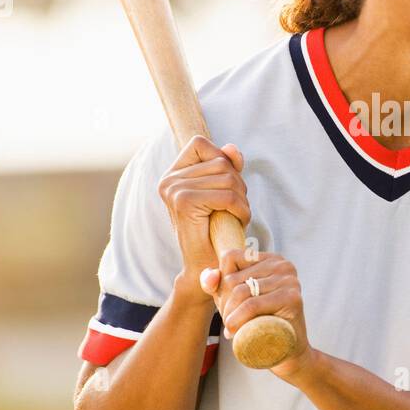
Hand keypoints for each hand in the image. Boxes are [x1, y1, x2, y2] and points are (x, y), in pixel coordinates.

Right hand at [158, 137, 250, 293]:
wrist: (205, 266)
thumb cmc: (216, 228)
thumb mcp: (223, 190)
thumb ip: (227, 166)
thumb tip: (232, 148)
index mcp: (172, 174)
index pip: (200, 143)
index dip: (221, 159)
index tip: (226, 185)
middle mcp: (168, 180)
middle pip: (220, 162)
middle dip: (237, 184)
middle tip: (235, 208)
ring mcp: (174, 190)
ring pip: (227, 178)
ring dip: (241, 199)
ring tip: (235, 216)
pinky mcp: (184, 203)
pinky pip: (227, 196)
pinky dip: (241, 209)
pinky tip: (238, 221)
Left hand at [199, 248, 315, 383]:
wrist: (288, 353)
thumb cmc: (260, 324)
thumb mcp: (234, 300)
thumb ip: (218, 284)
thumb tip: (211, 276)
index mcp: (271, 259)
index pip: (230, 257)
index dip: (221, 283)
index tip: (227, 304)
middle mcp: (283, 265)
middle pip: (233, 279)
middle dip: (224, 304)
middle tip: (229, 323)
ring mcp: (289, 280)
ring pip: (240, 292)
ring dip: (229, 315)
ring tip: (231, 329)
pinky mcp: (292, 298)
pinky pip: (252, 305)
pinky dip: (238, 319)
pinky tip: (233, 332)